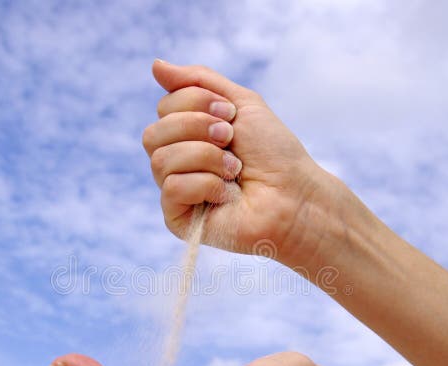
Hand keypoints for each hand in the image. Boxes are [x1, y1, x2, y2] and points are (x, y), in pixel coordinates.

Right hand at [143, 60, 348, 265]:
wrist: (294, 194)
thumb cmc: (274, 154)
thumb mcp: (240, 103)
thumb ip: (198, 82)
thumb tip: (155, 65)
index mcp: (188, 134)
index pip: (163, 108)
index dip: (196, 104)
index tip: (231, 115)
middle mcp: (176, 162)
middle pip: (152, 134)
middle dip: (197, 128)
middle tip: (230, 139)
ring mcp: (175, 192)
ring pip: (160, 161)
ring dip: (206, 157)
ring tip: (234, 169)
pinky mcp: (178, 220)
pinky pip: (171, 189)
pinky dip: (205, 185)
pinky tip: (227, 194)